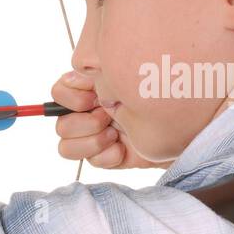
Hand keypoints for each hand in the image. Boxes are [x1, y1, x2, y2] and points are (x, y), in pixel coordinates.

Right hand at [50, 71, 168, 169]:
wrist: (175, 126)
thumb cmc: (153, 97)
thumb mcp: (124, 80)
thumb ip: (99, 74)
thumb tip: (81, 71)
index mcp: (87, 91)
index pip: (58, 93)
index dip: (71, 98)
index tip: (94, 97)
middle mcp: (85, 115)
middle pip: (61, 125)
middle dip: (85, 123)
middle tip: (108, 117)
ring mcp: (92, 138)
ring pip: (66, 147)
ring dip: (93, 141)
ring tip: (115, 134)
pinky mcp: (104, 158)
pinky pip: (91, 162)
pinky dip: (108, 156)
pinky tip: (123, 149)